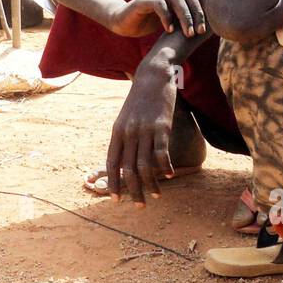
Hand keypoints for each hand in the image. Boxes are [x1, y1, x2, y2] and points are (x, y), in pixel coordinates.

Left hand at [104, 61, 179, 205]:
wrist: (152, 76)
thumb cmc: (140, 100)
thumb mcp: (126, 119)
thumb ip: (125, 139)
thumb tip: (124, 162)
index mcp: (117, 132)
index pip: (113, 163)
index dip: (114, 183)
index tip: (116, 199)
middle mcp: (129, 133)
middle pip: (129, 169)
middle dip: (134, 191)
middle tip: (140, 206)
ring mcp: (145, 130)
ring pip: (146, 165)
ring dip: (151, 184)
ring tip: (157, 196)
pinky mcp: (162, 126)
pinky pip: (162, 152)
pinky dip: (165, 166)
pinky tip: (170, 175)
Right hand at [109, 0, 206, 37]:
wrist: (125, 23)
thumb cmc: (151, 20)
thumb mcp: (174, 15)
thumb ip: (188, 11)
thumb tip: (214, 17)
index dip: (205, 1)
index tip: (208, 22)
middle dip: (197, 12)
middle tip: (200, 31)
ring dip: (185, 17)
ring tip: (188, 33)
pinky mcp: (142, 0)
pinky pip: (159, 4)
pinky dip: (167, 18)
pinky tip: (169, 30)